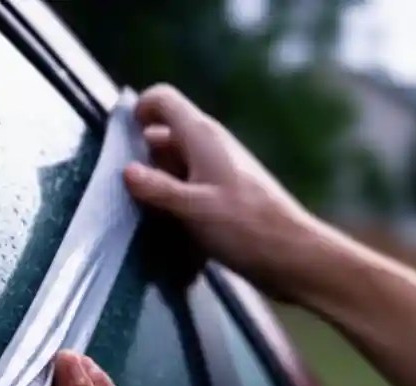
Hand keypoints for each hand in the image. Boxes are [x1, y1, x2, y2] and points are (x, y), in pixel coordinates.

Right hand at [122, 84, 334, 301]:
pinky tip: (174, 238)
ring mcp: (219, 174)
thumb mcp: (192, 208)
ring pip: (176, 169)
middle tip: (128, 194)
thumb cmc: (245, 227)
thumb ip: (156, 188)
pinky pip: (191, 194)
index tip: (122, 143)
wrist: (293, 256)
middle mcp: (210, 148)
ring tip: (148, 221)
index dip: (140, 111)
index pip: (163, 100)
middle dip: (143, 160)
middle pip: (164, 138)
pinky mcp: (226, 199)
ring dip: (160, 189)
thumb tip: (126, 172)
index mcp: (202, 135)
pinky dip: (179, 208)